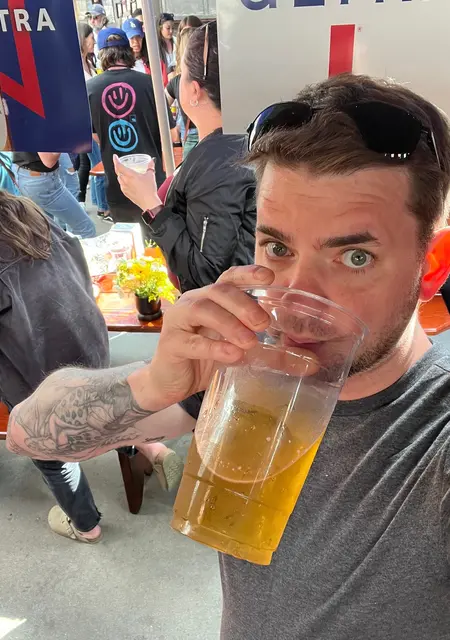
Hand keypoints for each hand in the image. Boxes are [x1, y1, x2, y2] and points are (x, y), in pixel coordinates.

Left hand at [113, 154, 161, 210]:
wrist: (149, 202)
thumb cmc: (149, 190)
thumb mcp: (151, 175)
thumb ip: (150, 167)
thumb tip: (151, 161)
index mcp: (130, 175)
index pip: (119, 166)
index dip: (116, 160)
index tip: (115, 157)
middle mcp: (125, 181)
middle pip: (118, 172)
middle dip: (118, 168)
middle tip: (121, 165)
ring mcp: (124, 188)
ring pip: (119, 179)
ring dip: (121, 175)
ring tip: (126, 174)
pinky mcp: (126, 193)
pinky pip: (122, 186)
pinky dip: (124, 182)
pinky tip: (129, 183)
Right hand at [129, 266, 318, 411]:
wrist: (169, 383)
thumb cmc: (206, 360)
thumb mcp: (242, 354)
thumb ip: (273, 355)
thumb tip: (312, 364)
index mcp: (212, 299)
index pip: (230, 277)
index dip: (248, 273)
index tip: (270, 276)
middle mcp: (194, 303)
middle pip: (219, 291)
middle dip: (243, 304)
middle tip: (263, 323)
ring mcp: (179, 321)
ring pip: (203, 310)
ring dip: (229, 324)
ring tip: (249, 342)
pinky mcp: (170, 344)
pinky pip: (191, 342)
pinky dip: (213, 347)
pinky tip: (231, 355)